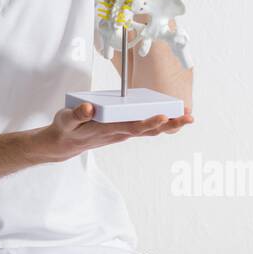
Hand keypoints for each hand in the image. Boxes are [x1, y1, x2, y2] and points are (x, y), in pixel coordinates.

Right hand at [32, 102, 194, 162]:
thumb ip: (77, 114)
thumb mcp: (65, 120)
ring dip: (168, 124)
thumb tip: (89, 107)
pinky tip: (169, 117)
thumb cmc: (65, 130)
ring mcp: (121, 133)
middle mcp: (118, 133)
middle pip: (148, 130)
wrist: (63, 145)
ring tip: (186, 116)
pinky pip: (143, 128)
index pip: (132, 126)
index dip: (148, 123)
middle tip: (189, 117)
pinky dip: (158, 123)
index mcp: (106, 129)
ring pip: (148, 130)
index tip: (163, 116)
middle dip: (169, 124)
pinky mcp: (121, 131)